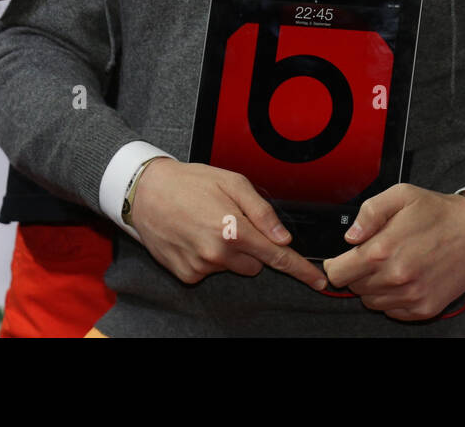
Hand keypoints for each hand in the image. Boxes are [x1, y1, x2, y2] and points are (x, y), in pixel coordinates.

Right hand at [129, 159, 326, 290]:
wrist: (145, 193)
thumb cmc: (190, 182)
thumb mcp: (232, 183)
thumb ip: (262, 211)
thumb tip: (283, 237)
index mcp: (232, 230)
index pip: (276, 257)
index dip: (300, 270)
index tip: (318, 281)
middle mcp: (217, 254)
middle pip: (256, 263)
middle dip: (252, 246)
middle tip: (232, 220)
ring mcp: (200, 268)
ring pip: (234, 267)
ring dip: (230, 251)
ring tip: (209, 224)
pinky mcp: (186, 276)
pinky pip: (211, 270)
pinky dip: (209, 257)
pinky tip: (195, 236)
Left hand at [322, 184, 464, 320]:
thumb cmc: (438, 213)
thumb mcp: (401, 195)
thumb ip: (370, 212)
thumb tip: (350, 236)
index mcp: (383, 250)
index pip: (338, 273)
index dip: (337, 264)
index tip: (344, 257)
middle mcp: (395, 278)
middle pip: (354, 288)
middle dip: (358, 272)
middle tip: (377, 254)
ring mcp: (410, 297)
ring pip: (372, 301)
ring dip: (375, 286)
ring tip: (394, 264)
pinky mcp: (424, 309)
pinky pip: (392, 311)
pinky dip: (393, 298)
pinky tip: (406, 278)